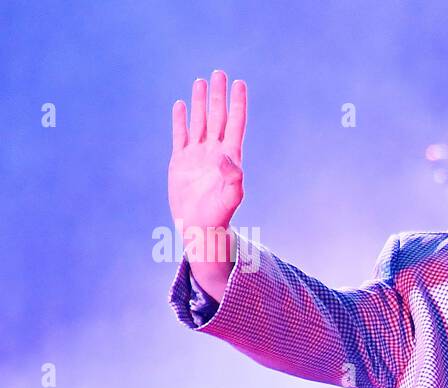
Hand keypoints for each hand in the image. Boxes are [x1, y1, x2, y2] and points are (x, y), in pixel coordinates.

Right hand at [168, 70, 246, 259]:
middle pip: (217, 117)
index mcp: (230, 157)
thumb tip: (227, 156)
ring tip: (200, 81)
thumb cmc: (219, 215)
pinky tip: (181, 105)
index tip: (240, 84)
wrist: (200, 227)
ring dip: (201, 102)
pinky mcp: (180, 160)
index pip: (235, 124)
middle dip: (218, 95)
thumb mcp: (230, 197)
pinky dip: (180, 120)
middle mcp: (214, 152)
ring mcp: (197, 154)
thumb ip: (233, 177)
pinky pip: (180, 135)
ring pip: (200, 121)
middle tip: (219, 73)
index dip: (238, 104)